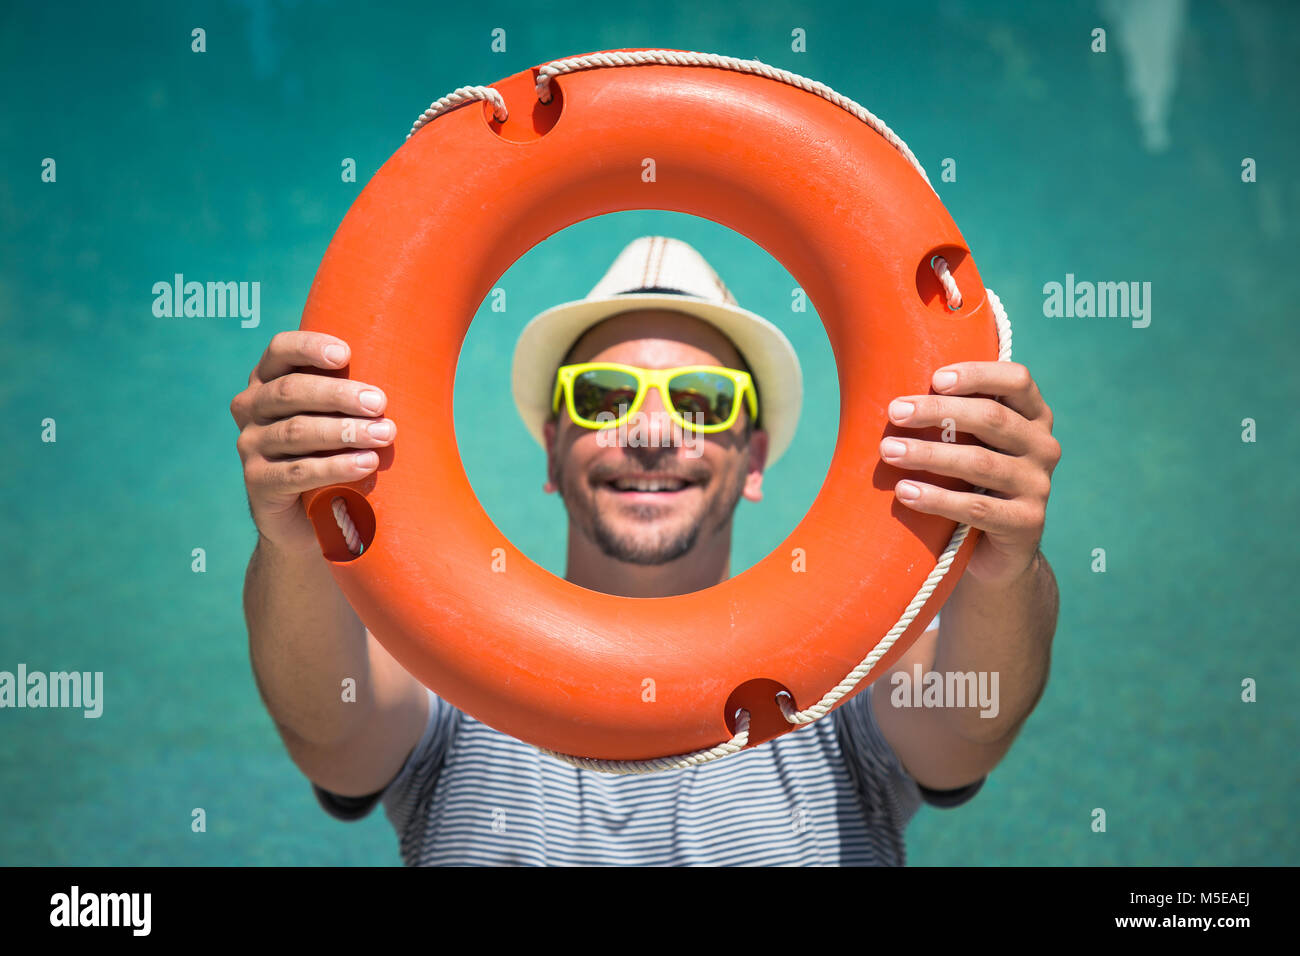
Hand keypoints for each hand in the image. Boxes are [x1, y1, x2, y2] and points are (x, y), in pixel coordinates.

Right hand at [230, 331, 394, 554]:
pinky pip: (297, 472)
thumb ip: (357, 392)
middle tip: (379, 404)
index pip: (281, 350)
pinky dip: (335, 467)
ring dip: (344, 432)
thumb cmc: (336, 451)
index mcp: (269, 379)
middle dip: (339, 395)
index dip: (309, 348)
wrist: (310, 518)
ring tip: (385, 434)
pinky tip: (366, 464)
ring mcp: (250, 445)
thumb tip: (415, 369)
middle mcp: (252, 407)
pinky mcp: (258, 482)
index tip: (346, 353)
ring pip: (296, 432)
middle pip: (291, 391)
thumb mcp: (341, 416)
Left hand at [880, 362, 1059, 586]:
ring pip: (980, 463)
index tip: (935, 378)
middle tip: (895, 412)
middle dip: (938, 411)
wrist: (994, 553)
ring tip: (888, 451)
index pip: (1017, 380)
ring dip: (929, 454)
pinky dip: (937, 498)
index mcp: (1033, 417)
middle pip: (992, 418)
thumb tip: (895, 396)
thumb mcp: (968, 445)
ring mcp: (1038, 485)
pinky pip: (977, 508)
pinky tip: (905, 492)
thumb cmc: (970, 484)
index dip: (978, 374)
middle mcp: (1043, 446)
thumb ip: (952, 418)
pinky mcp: (1027, 523)